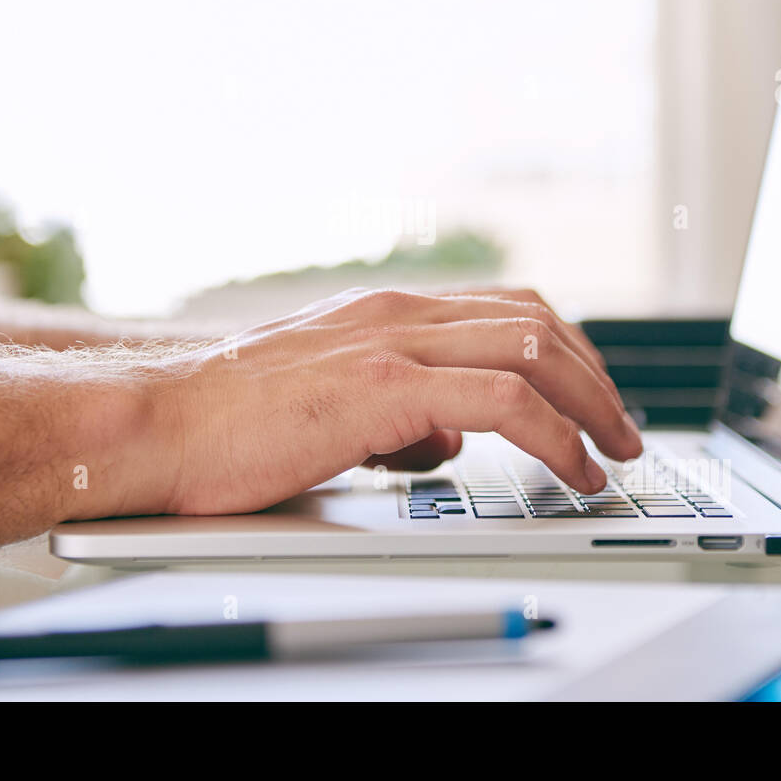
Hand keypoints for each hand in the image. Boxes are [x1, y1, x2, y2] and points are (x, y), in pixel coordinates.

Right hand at [130, 287, 642, 514]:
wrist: (157, 423)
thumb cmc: (227, 423)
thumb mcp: (330, 407)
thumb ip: (396, 416)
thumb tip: (444, 443)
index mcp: (387, 313)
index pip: (508, 310)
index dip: (568, 352)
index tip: (594, 398)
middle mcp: (399, 313)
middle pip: (537, 322)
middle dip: (596, 377)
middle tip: (622, 431)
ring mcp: (393, 342)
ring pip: (534, 350)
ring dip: (591, 404)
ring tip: (614, 454)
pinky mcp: (384, 386)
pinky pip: (503, 402)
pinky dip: (555, 435)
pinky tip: (571, 469)